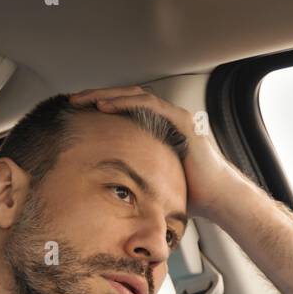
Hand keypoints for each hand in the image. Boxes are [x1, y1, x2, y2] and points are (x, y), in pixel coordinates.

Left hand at [68, 85, 238, 219]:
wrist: (219, 198)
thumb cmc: (192, 195)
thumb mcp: (156, 184)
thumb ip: (138, 179)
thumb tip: (115, 196)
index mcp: (161, 129)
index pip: (127, 110)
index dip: (103, 108)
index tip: (80, 113)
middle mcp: (168, 118)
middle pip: (128, 98)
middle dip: (99, 96)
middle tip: (74, 100)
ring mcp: (176, 117)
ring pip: (135, 95)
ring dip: (107, 95)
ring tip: (84, 99)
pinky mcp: (181, 121)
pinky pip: (148, 105)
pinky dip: (125, 102)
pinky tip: (105, 106)